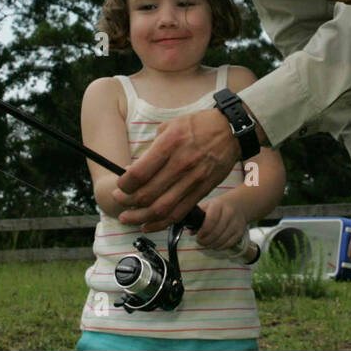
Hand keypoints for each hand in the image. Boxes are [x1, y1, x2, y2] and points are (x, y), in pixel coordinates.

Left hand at [113, 107, 239, 231]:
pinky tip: (148, 224)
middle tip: (120, 200)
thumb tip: (132, 171)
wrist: (230, 131)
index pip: (139, 173)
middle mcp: (181, 163)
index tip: (120, 185)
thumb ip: (151, 150)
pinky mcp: (202, 191)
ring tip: (128, 218)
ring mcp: (193, 179)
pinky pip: (179, 212)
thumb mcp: (170, 126)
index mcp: (170, 144)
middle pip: (147, 194)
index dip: (124, 184)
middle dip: (127, 201)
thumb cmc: (198, 125)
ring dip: (140, 217)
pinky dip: (161, 222)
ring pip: (161, 208)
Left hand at [194, 196, 245, 251]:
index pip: (211, 220)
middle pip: (216, 232)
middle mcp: (229, 213)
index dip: (203, 231)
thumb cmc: (219, 206)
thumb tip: (191, 231)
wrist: (238, 204)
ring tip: (206, 244)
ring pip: (222, 240)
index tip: (198, 235)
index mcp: (218, 205)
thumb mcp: (207, 205)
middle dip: (205, 240)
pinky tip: (215, 245)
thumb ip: (198, 217)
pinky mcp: (240, 232)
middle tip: (200, 242)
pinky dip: (220, 247)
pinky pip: (229, 244)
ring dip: (212, 245)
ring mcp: (236, 223)